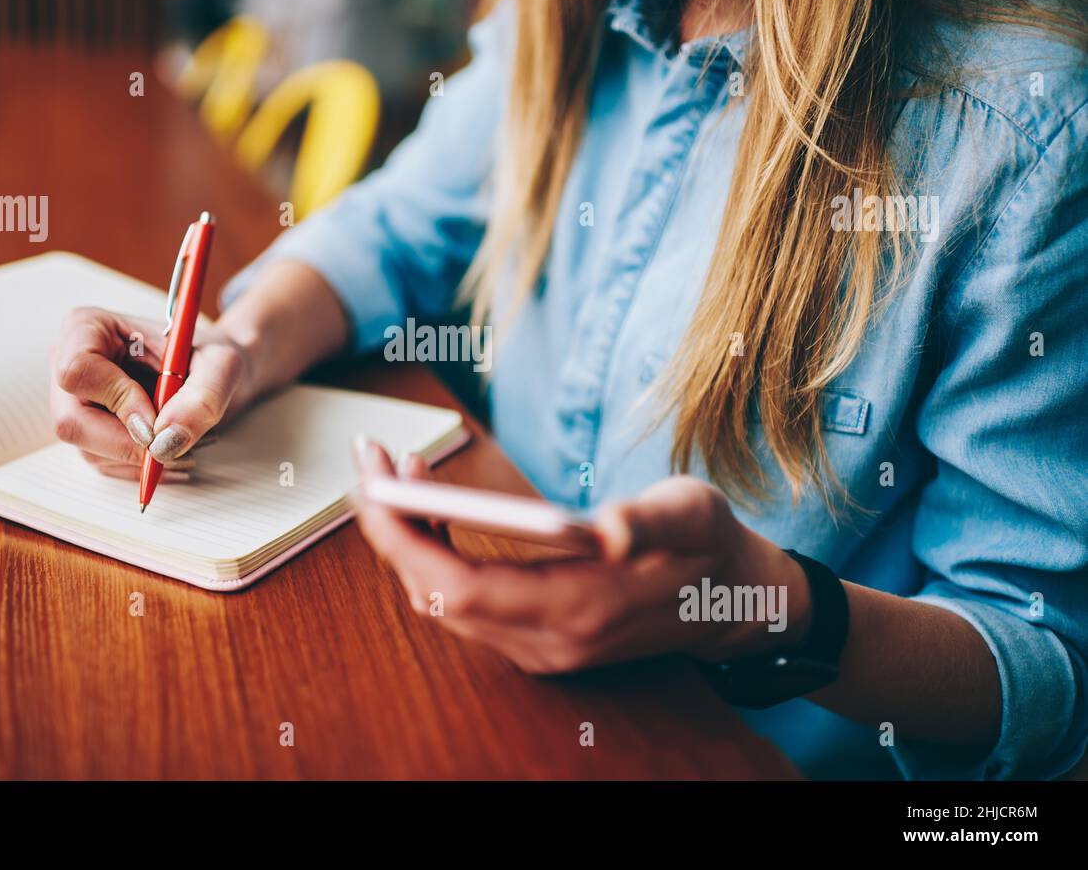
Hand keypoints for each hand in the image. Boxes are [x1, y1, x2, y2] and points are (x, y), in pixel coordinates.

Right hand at [49, 307, 252, 480]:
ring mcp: (74, 402)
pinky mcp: (88, 432)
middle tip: (176, 447)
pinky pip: (104, 464)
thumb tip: (166, 440)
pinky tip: (174, 454)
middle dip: (129, 444)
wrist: (211, 370)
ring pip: (89, 450)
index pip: (77, 371)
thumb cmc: (209, 356)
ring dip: (143, 459)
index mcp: (89, 328)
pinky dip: (144, 468)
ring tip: (188, 442)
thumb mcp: (222, 364)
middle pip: (72, 421)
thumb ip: (203, 396)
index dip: (118, 401)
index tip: (158, 419)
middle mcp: (69, 364)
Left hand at [351, 438, 811, 673]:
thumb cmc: (711, 547)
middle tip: (371, 459)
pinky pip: (462, 602)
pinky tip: (432, 507)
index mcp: (579, 610)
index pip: (457, 588)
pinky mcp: (536, 637)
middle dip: (390, 527)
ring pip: (441, 600)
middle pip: (433, 594)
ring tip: (397, 471)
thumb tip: (614, 529)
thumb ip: (654, 521)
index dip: (404, 540)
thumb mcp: (695, 515)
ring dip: (408, 538)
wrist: (736, 603)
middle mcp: (547, 641)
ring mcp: (539, 647)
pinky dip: (434, 554)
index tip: (374, 484)